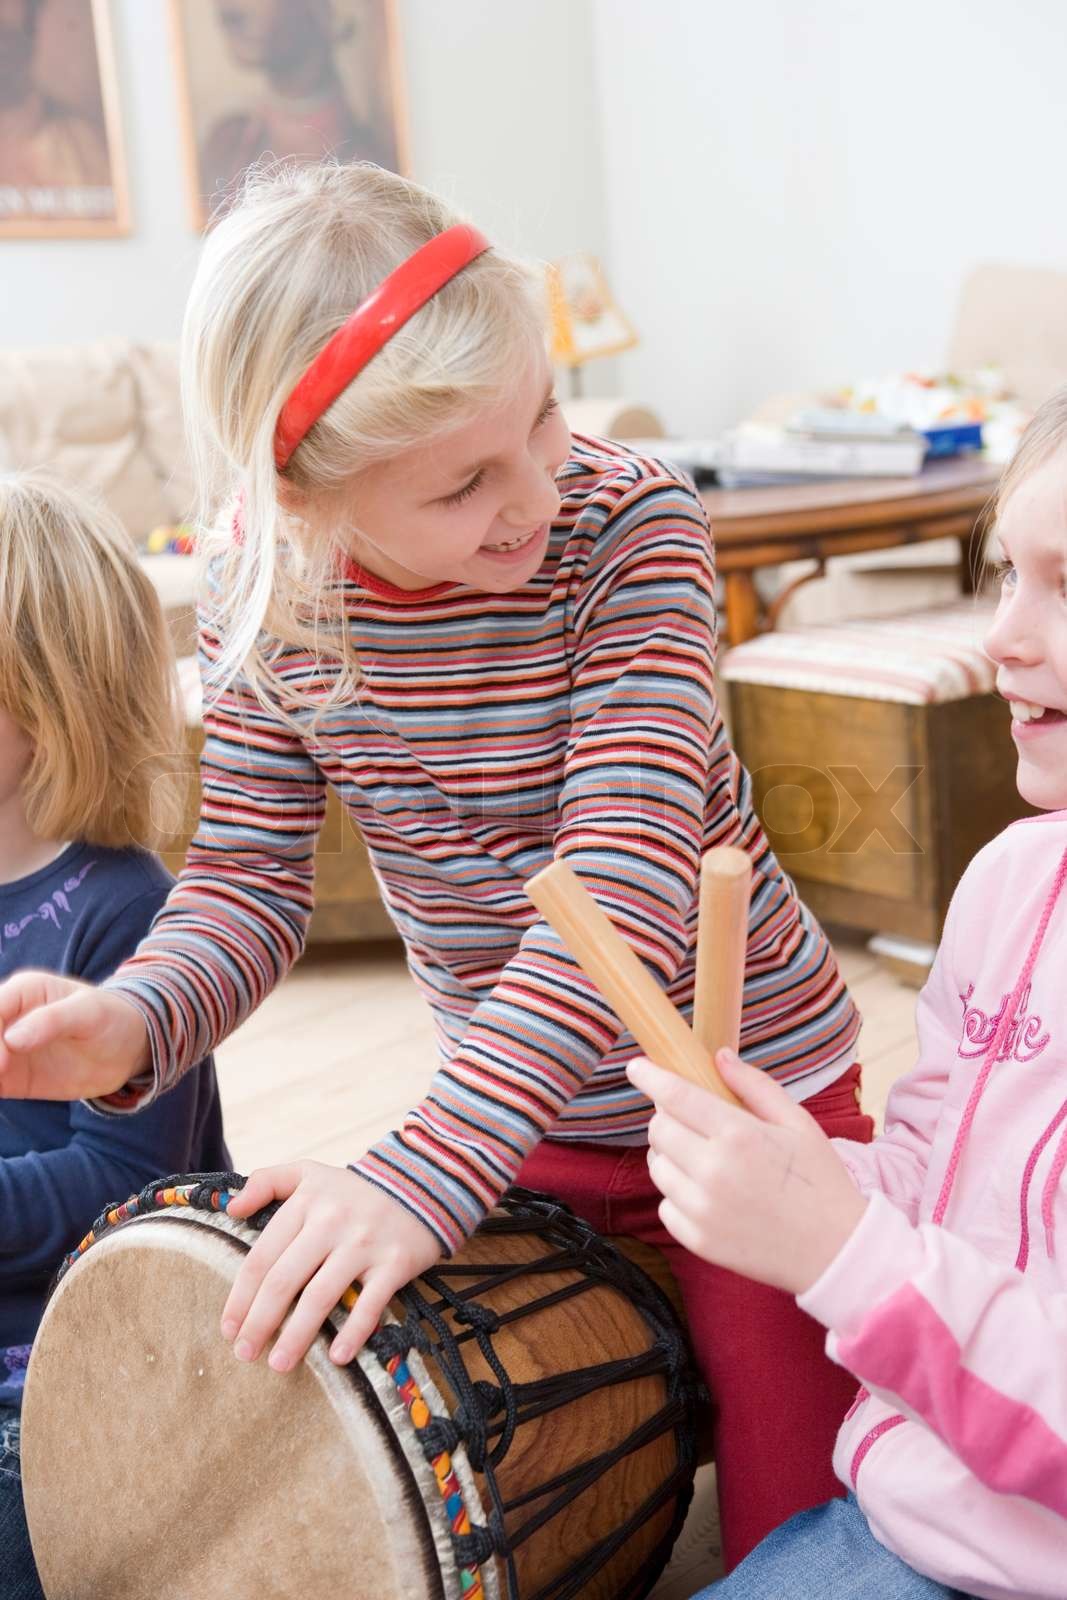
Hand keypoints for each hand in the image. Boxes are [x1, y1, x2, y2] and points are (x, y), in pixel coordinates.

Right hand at [0, 972, 149, 1099]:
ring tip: (2, 1083)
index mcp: (22, 991)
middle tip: (2, 1074)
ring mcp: (6, 1049)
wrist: (129, 1048)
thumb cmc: (112, 1018)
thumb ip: (52, 1021)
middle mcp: (7, 1018)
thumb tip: (12, 1039)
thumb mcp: (89, 1013)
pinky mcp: (11, 1077)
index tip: (3, 1062)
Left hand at [221, 1161, 441, 1371]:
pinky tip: (337, 1357)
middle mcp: (331, 1222)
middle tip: (245, 1354)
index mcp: (306, 1202)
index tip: (229, 1328)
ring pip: (321, 1296)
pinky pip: (370, 1303)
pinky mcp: (395, 1262)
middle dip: (260, 1322)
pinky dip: (353, 1332)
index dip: (241, 1296)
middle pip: (285, 1280)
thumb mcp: (308, 1173)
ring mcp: (364, 1243)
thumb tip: (232, 1208)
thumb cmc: (353, 1190)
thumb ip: (267, 1182)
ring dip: (297, 1335)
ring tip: (280, 1364)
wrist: (420, 1183)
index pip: (263, 1256)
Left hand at [627, 1049, 866, 1295]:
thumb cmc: (821, 1181)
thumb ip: (754, 1086)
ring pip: (657, 1167)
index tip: (637, 1067)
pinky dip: (677, 1194)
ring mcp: (702, 1210)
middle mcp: (713, 1172)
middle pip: (659, 1130)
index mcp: (738, 1136)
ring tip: (702, 1156)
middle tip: (689, 1119)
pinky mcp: (697, 1240)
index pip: (676, 1097)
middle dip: (666, 1117)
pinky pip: (665, 1205)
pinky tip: (708, 1193)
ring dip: (670, 1155)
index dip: (650, 1077)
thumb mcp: (798, 1123)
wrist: (836, 1251)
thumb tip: (718, 1057)